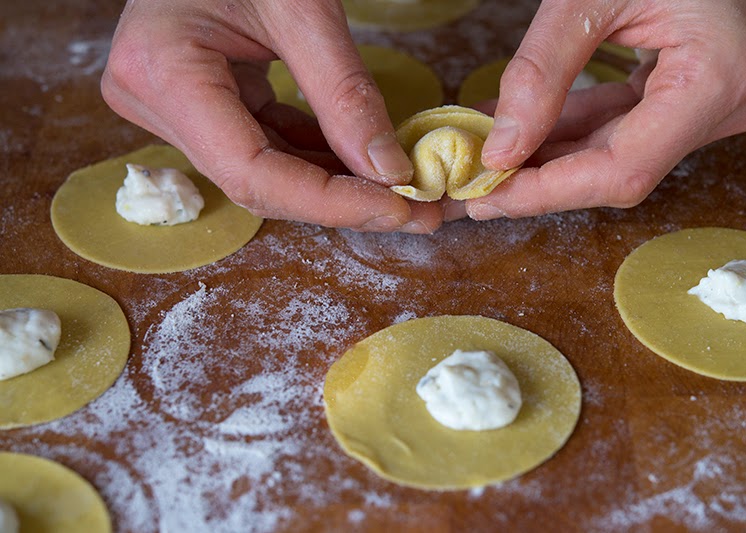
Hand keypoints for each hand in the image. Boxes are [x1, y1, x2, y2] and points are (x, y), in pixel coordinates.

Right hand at [102, 0, 440, 232]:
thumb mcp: (302, 7)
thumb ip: (344, 92)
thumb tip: (389, 170)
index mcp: (164, 73)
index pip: (251, 171)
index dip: (328, 202)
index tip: (397, 209)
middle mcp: (156, 101)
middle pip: (259, 181)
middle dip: (343, 201)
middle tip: (417, 211)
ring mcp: (175, 105)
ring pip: (267, 170)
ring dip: (338, 184)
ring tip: (405, 192)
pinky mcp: (201, 103)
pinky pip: (265, 144)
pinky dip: (319, 155)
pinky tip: (367, 163)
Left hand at [464, 0, 745, 219]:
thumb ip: (541, 73)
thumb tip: (500, 152)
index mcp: (721, 77)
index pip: (623, 170)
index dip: (547, 192)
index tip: (486, 197)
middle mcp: (734, 102)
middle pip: (618, 170)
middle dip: (538, 176)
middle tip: (473, 182)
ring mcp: (724, 100)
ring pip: (619, 152)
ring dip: (549, 153)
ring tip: (487, 152)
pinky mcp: (704, 92)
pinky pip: (629, 125)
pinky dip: (574, 128)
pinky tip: (522, 130)